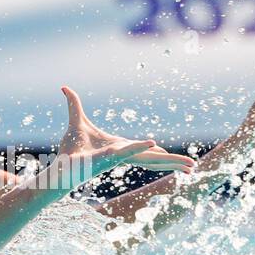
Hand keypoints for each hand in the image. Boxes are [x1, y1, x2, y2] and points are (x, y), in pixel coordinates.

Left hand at [52, 87, 195, 188]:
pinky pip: (128, 151)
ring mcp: (119, 157)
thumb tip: (64, 87)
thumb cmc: (70, 148)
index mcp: (120, 147)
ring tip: (190, 166)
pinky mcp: (110, 157)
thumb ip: (74, 103)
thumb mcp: (76, 120)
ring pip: (148, 158)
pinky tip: (154, 144)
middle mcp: (124, 154)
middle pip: (154, 158)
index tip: (175, 157)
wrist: (61, 164)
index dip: (160, 152)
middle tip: (194, 167)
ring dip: (168, 160)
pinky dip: (140, 147)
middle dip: (173, 162)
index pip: (145, 150)